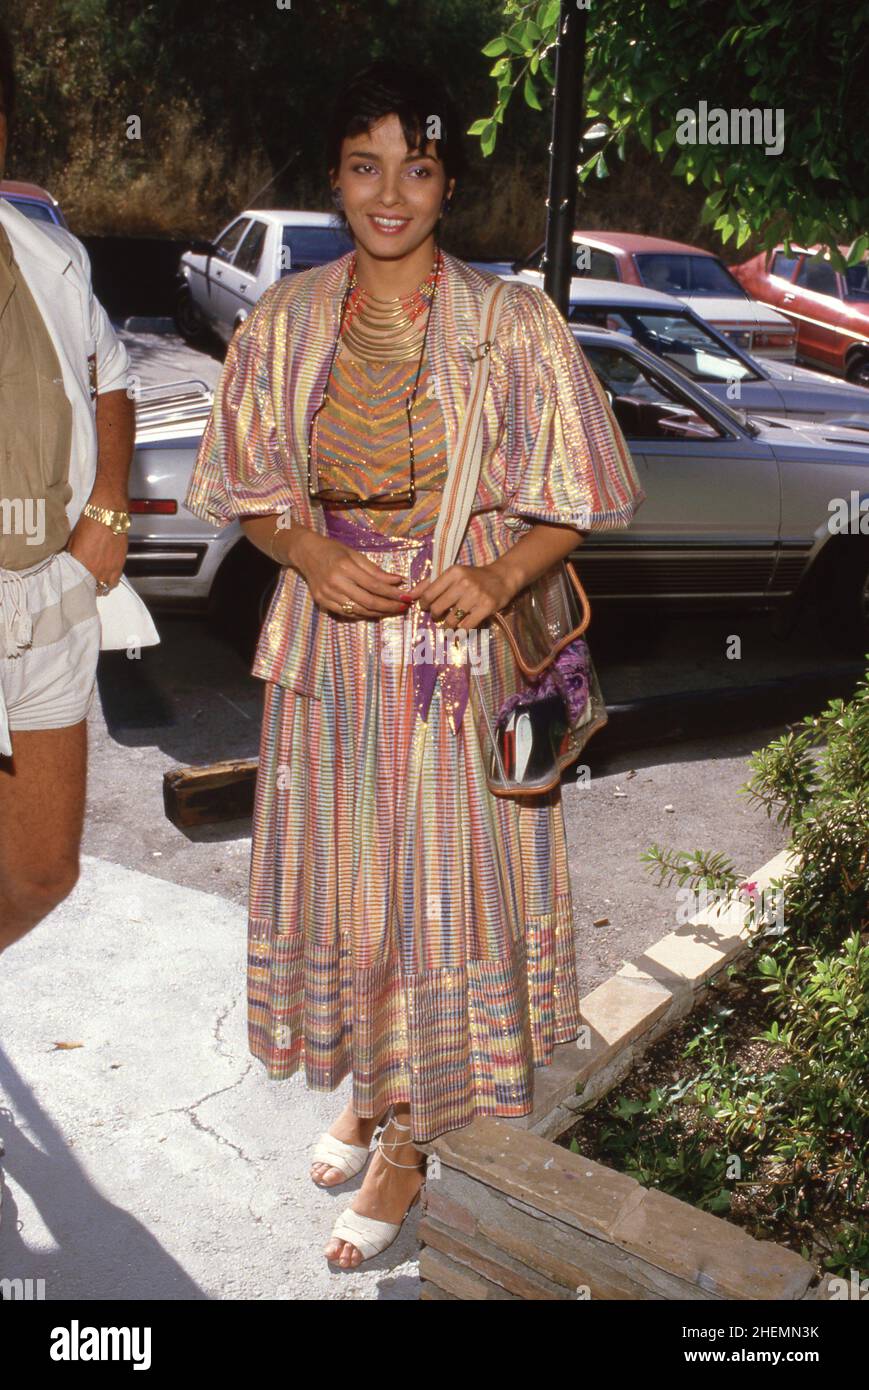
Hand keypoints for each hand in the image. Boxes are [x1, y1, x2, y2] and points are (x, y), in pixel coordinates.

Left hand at [66, 512, 127, 591]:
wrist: (108, 515)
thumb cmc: (89, 524)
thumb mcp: (72, 540)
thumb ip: (71, 555)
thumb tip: (69, 561)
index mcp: (81, 565)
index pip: (78, 585)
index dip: (78, 586)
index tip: (77, 584)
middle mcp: (95, 571)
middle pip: (92, 588)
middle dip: (90, 587)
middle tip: (88, 583)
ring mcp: (109, 570)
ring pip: (105, 587)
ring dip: (102, 585)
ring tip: (99, 581)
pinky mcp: (120, 565)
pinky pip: (116, 580)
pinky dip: (112, 580)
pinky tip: (109, 576)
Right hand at [294, 530, 408, 618]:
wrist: (305, 552)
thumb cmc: (332, 550)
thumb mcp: (355, 554)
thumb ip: (375, 571)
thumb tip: (397, 581)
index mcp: (345, 568)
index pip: (375, 586)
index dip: (392, 594)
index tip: (407, 597)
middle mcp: (335, 583)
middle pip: (368, 601)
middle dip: (389, 606)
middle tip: (404, 607)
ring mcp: (327, 595)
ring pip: (359, 610)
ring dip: (379, 613)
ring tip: (392, 610)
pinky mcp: (322, 602)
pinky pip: (347, 613)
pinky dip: (363, 614)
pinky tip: (374, 611)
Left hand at [402, 561, 518, 630]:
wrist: (502, 577)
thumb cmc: (473, 576)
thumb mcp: (452, 574)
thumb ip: (430, 583)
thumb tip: (409, 595)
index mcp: (453, 572)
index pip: (429, 594)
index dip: (424, 605)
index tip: (426, 608)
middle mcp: (464, 582)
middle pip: (438, 608)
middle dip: (435, 616)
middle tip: (438, 616)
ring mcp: (476, 595)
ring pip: (451, 619)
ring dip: (447, 626)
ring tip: (449, 625)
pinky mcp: (486, 607)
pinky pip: (467, 626)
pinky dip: (460, 631)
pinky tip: (459, 630)